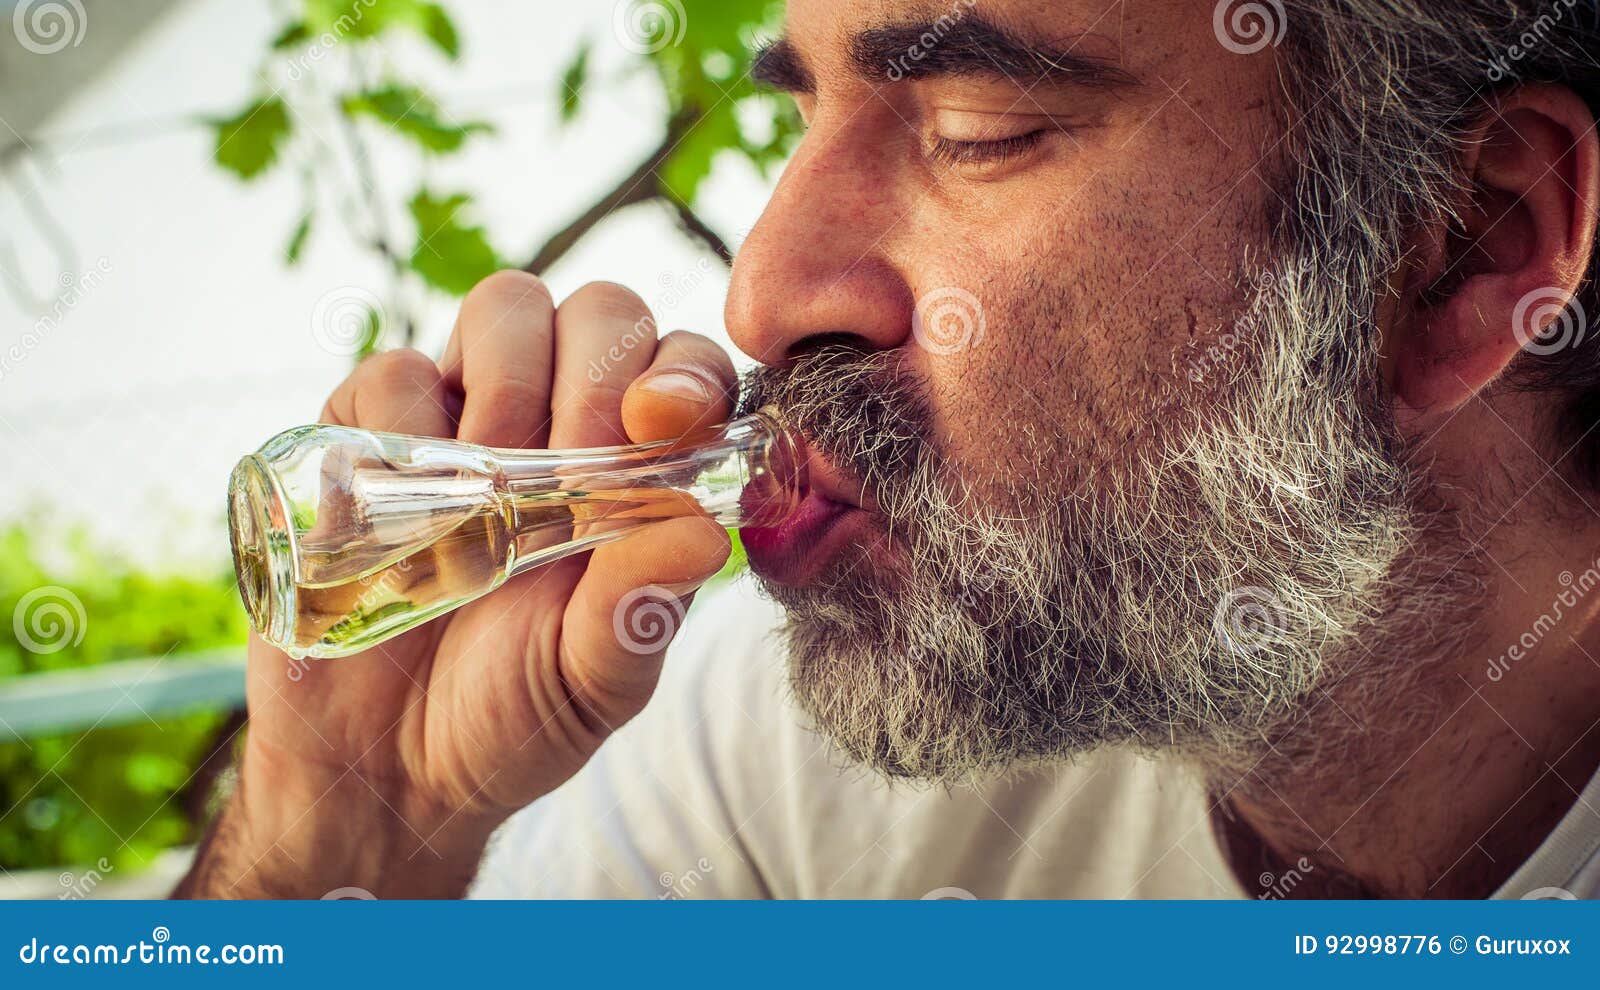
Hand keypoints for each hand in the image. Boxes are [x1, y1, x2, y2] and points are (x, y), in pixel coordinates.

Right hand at [177, 274, 736, 897]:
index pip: (686, 368)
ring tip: (486, 494)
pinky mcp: (366, 428)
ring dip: (506, 386)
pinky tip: (402, 508)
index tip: (659, 426)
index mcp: (634, 474)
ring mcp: (463, 416)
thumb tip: (703, 535)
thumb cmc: (508, 719)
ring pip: (505, 305)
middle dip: (596, 370)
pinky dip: (403, 425)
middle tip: (567, 470)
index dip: (686, 375)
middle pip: (601, 310)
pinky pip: (392, 368)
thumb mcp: (591, 684)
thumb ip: (640, 612)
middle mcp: (559, 424)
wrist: (375, 769)